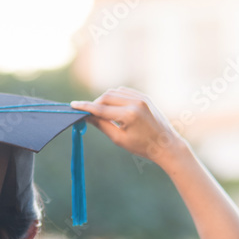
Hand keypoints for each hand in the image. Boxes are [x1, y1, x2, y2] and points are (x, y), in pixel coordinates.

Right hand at [71, 87, 189, 168]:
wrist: (166, 144)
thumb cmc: (142, 146)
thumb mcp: (119, 139)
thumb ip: (101, 125)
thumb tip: (86, 116)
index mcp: (128, 115)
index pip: (100, 108)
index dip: (85, 107)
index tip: (73, 105)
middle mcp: (135, 102)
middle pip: (106, 96)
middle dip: (95, 104)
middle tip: (89, 114)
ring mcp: (141, 97)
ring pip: (114, 92)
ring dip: (105, 100)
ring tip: (103, 113)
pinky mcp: (144, 96)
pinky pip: (124, 91)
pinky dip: (116, 97)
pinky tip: (114, 108)